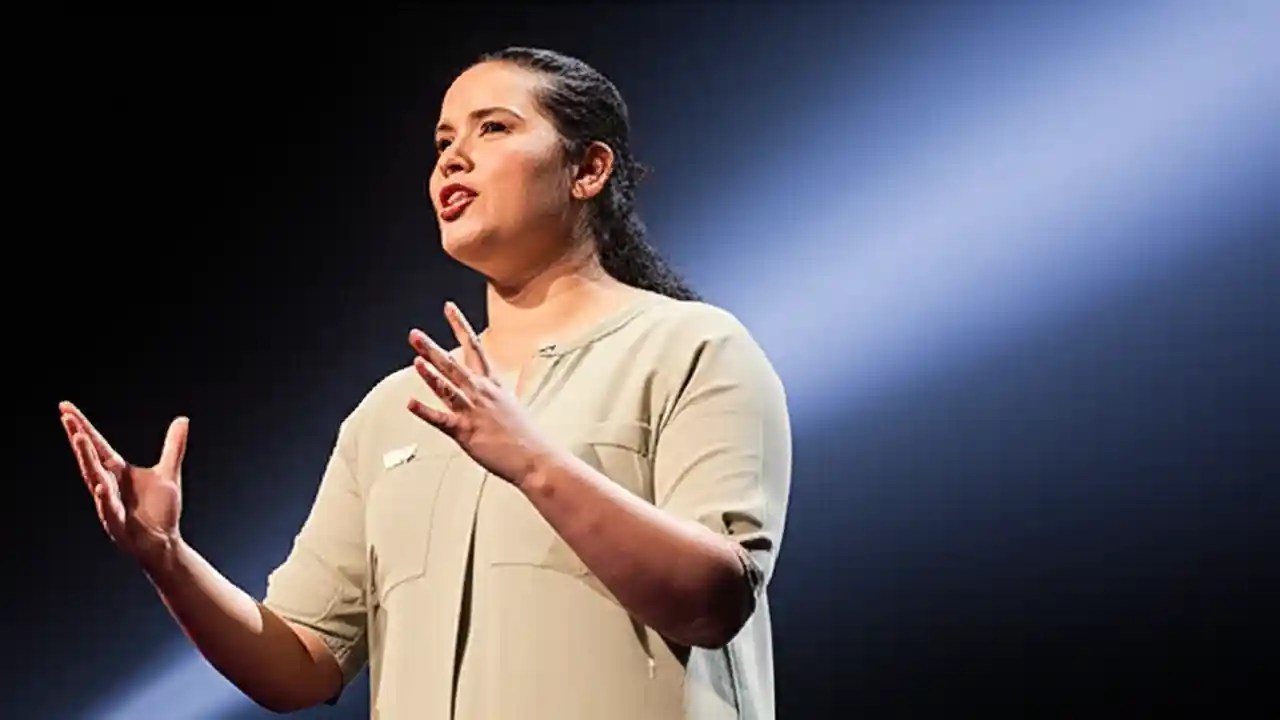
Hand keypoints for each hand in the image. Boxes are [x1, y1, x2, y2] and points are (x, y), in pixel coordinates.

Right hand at [59, 400, 188, 563]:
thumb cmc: (161, 510)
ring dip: (86, 459)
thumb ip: (173, 446)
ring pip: (95, 479)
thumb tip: (182, 419)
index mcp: (117, 471)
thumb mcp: (169, 471)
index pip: (97, 444)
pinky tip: (101, 485)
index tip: (65, 407)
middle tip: (67, 416)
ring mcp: (110, 504)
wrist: (164, 543)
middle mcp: (108, 485)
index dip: (83, 426)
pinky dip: (105, 498)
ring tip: (79, 438)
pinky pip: (109, 509)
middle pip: (90, 457)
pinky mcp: (117, 524)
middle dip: (78, 436)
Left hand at [406, 302, 555, 484]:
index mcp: (492, 384)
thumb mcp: (510, 406)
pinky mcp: (467, 431)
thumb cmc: (525, 436)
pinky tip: (410, 403)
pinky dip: (425, 411)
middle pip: (454, 364)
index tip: (448, 308)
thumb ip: (494, 395)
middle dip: (432, 348)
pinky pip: (442, 419)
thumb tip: (489, 389)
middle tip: (414, 333)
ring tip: (415, 358)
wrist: (537, 457)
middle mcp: (482, 393)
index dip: (460, 326)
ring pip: (447, 387)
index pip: (474, 347)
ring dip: (430, 373)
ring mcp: (474, 411)